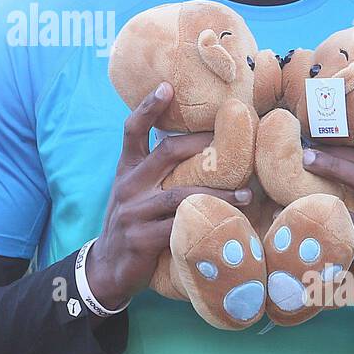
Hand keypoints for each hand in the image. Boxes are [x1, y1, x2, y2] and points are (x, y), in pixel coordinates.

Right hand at [85, 82, 252, 311]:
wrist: (107, 267)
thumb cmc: (132, 224)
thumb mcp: (135, 193)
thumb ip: (156, 173)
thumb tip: (197, 150)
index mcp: (127, 170)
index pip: (132, 131)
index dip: (148, 107)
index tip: (167, 86)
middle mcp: (128, 186)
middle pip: (166, 153)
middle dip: (202, 144)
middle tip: (236, 143)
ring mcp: (134, 212)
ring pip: (181, 193)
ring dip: (218, 193)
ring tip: (246, 195)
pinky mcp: (142, 238)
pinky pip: (179, 226)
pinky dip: (205, 223)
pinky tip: (227, 226)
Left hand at [301, 144, 353, 314]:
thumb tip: (312, 156)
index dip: (341, 151)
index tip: (310, 144)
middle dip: (335, 166)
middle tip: (304, 159)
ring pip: (351, 223)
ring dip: (315, 215)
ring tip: (280, 210)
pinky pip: (347, 257)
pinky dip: (319, 250)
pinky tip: (296, 247)